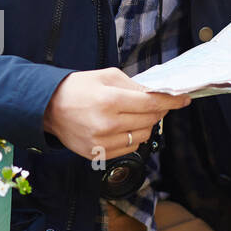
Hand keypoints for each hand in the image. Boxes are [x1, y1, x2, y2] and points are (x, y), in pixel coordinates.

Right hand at [42, 67, 189, 160]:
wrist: (47, 108)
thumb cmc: (76, 88)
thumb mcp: (105, 76)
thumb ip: (133, 85)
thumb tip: (156, 94)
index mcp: (109, 101)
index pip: (151, 103)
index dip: (171, 101)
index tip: (183, 99)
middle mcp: (107, 124)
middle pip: (149, 121)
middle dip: (158, 111)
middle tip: (156, 104)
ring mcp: (101, 142)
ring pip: (142, 136)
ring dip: (146, 125)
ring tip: (136, 115)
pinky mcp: (97, 154)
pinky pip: (129, 148)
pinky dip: (133, 137)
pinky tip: (124, 127)